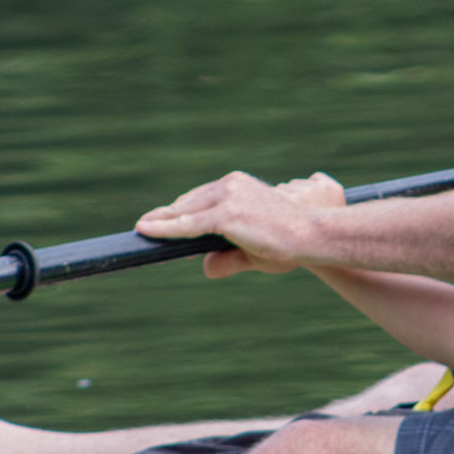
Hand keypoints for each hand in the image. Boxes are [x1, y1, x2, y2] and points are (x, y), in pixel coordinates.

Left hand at [137, 170, 336, 278]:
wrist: (312, 235)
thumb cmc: (291, 242)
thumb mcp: (254, 250)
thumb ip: (228, 257)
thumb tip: (204, 269)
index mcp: (239, 185)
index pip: (201, 197)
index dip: (180, 210)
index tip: (162, 217)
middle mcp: (230, 185)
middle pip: (189, 203)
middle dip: (168, 216)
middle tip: (146, 225)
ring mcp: (226, 198)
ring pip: (184, 212)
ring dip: (161, 221)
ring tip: (142, 228)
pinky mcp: (224, 214)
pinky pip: (187, 225)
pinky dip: (164, 228)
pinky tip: (146, 230)